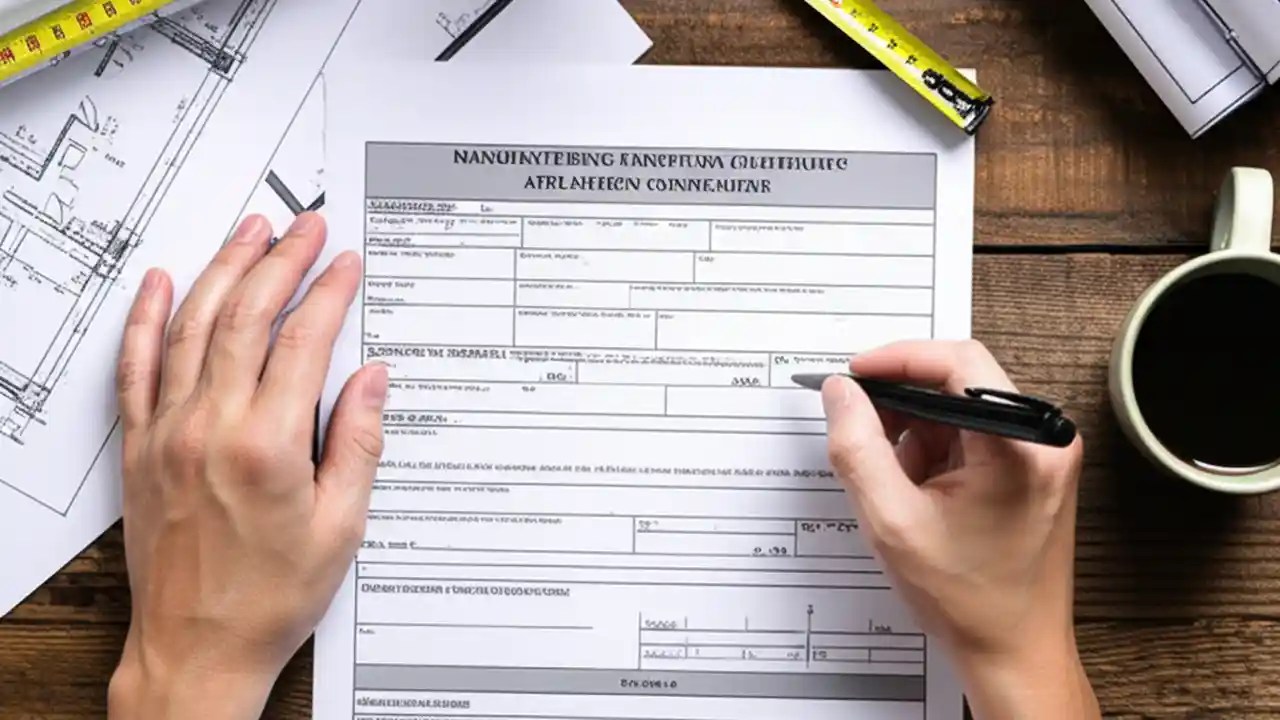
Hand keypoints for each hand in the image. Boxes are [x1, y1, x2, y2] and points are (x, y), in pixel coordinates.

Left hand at [107, 214, 386, 718]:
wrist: (197, 647)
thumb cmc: (270, 597)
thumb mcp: (341, 527)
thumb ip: (357, 444)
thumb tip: (370, 381)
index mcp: (267, 446)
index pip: (302, 342)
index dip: (329, 293)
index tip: (346, 264)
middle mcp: (210, 428)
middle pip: (245, 317)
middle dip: (281, 262)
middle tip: (306, 228)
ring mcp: (167, 433)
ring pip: (192, 326)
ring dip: (222, 270)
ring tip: (250, 232)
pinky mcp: (140, 447)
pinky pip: (136, 366)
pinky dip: (147, 318)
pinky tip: (161, 283)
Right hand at [821, 340, 1098, 719]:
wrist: (1013, 652)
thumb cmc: (970, 601)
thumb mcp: (892, 521)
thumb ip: (857, 447)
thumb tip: (840, 394)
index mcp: (1020, 444)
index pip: (957, 360)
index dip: (897, 359)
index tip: (855, 374)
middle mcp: (1042, 440)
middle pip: (956, 383)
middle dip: (901, 408)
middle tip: (863, 438)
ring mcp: (1040, 455)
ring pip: (958, 411)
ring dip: (915, 437)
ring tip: (900, 490)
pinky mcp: (1031, 470)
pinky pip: (969, 437)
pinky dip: (933, 456)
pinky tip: (919, 497)